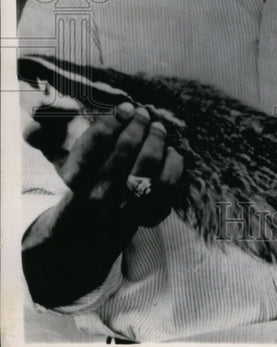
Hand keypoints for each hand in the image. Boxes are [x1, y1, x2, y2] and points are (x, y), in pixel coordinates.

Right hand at [22, 101, 183, 306]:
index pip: (93, 144)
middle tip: (142, 112)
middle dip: (137, 125)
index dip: (111, 121)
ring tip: (157, 127)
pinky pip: (169, 187)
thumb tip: (32, 126)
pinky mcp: (147, 215)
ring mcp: (125, 209)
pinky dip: (174, 165)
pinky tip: (171, 152)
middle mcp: (100, 197)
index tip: (122, 108)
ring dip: (156, 140)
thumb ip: (47, 140)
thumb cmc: (80, 187)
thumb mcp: (61, 165)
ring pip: (148, 167)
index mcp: (75, 182)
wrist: (88, 237)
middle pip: (125, 151)